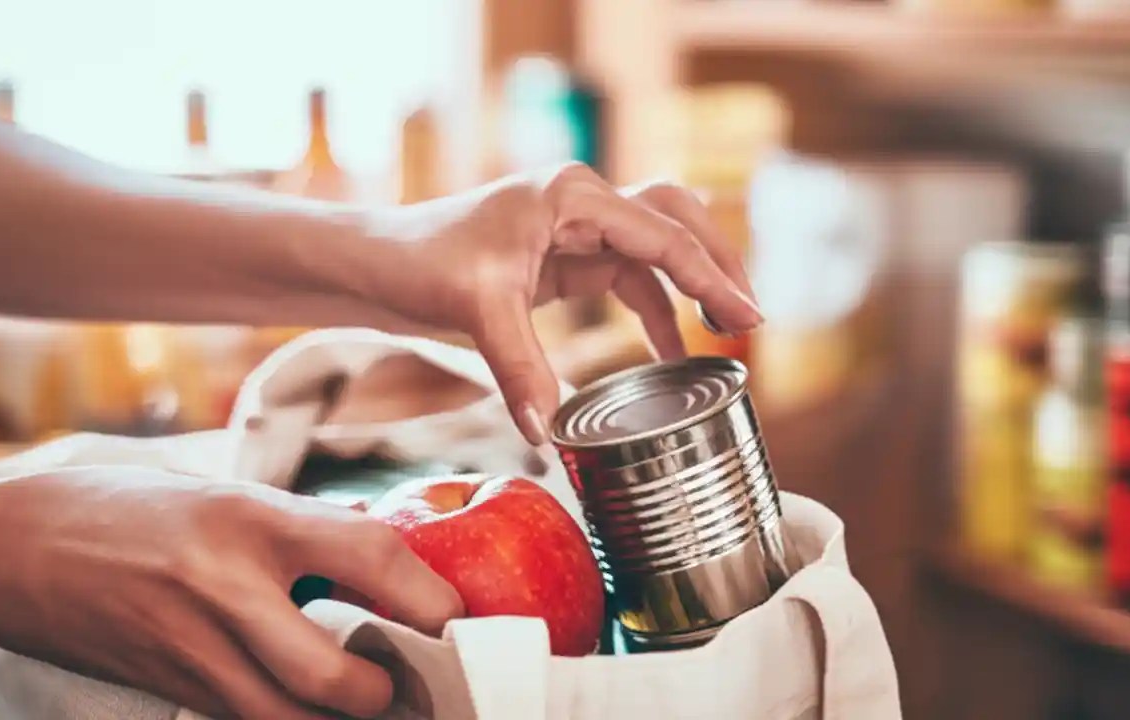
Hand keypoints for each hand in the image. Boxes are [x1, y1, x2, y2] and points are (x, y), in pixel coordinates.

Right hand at [0, 470, 461, 718]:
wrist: (20, 548)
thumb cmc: (135, 508)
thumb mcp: (228, 494)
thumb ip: (306, 530)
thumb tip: (391, 554)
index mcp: (250, 517)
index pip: (366, 553)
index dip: (428, 594)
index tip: (457, 615)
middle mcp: (223, 587)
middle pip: (330, 674)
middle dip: (388, 693)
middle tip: (418, 681)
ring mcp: (192, 648)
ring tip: (374, 700)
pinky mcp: (173, 688)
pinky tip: (314, 706)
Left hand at [375, 163, 760, 444]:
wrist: (378, 262)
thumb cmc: (419, 261)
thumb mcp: (476, 311)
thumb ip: (521, 369)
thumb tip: (548, 432)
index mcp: (571, 195)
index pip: (660, 233)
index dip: (709, 277)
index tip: (748, 318)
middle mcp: (581, 202)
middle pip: (676, 218)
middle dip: (718, 262)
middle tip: (751, 318)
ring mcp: (575, 228)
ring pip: (656, 247)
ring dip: (692, 286)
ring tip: (727, 333)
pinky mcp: (563, 258)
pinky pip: (626, 278)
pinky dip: (652, 309)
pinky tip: (666, 350)